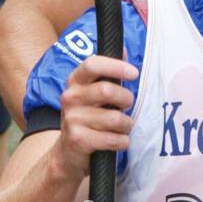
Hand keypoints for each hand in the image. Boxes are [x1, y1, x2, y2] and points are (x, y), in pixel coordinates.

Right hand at [54, 54, 136, 181]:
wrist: (68, 154)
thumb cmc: (88, 118)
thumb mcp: (94, 94)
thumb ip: (109, 73)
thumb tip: (122, 47)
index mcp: (75, 81)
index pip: (92, 64)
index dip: (115, 66)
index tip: (134, 73)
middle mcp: (70, 97)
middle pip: (107, 90)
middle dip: (126, 99)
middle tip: (127, 105)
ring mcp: (72, 119)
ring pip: (115, 118)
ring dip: (126, 125)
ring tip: (121, 127)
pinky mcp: (78, 140)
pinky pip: (114, 139)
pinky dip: (122, 142)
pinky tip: (116, 141)